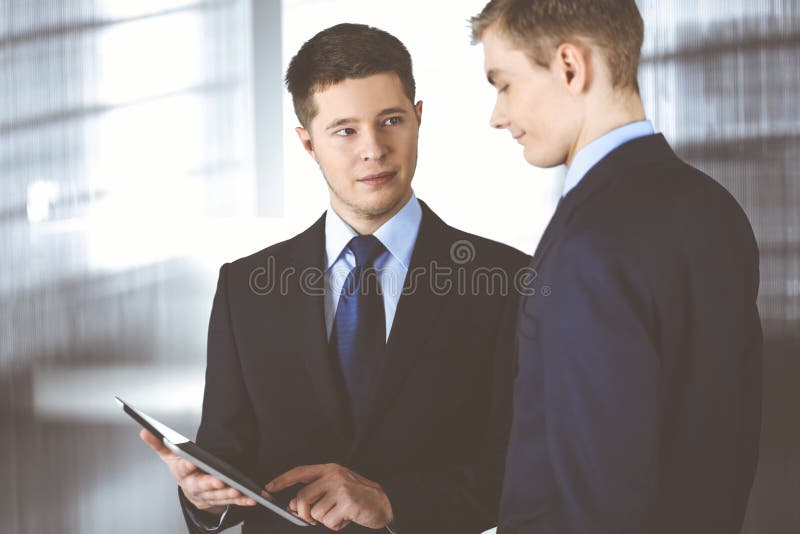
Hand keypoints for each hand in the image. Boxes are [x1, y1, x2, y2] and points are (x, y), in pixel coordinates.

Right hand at [139, 429, 256, 514]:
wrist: (190, 490)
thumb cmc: (182, 469)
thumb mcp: (169, 456)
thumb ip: (159, 444)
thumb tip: (144, 430)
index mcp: (184, 474)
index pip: (184, 469)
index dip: (187, 466)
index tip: (191, 462)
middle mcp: (196, 486)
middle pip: (203, 486)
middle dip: (211, 483)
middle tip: (220, 480)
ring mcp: (209, 495)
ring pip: (219, 495)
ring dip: (228, 494)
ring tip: (238, 490)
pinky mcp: (222, 499)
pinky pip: (233, 502)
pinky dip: (243, 501)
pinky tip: (252, 499)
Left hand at [265, 464, 392, 530]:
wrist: (382, 504)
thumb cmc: (357, 497)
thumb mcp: (334, 490)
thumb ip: (314, 493)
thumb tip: (292, 505)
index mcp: (329, 469)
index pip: (300, 472)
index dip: (282, 480)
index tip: (269, 489)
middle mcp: (334, 475)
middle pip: (302, 497)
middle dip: (302, 513)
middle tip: (312, 518)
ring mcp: (341, 488)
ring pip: (315, 513)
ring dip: (324, 520)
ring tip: (338, 514)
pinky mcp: (347, 502)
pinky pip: (329, 522)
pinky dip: (335, 525)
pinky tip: (346, 518)